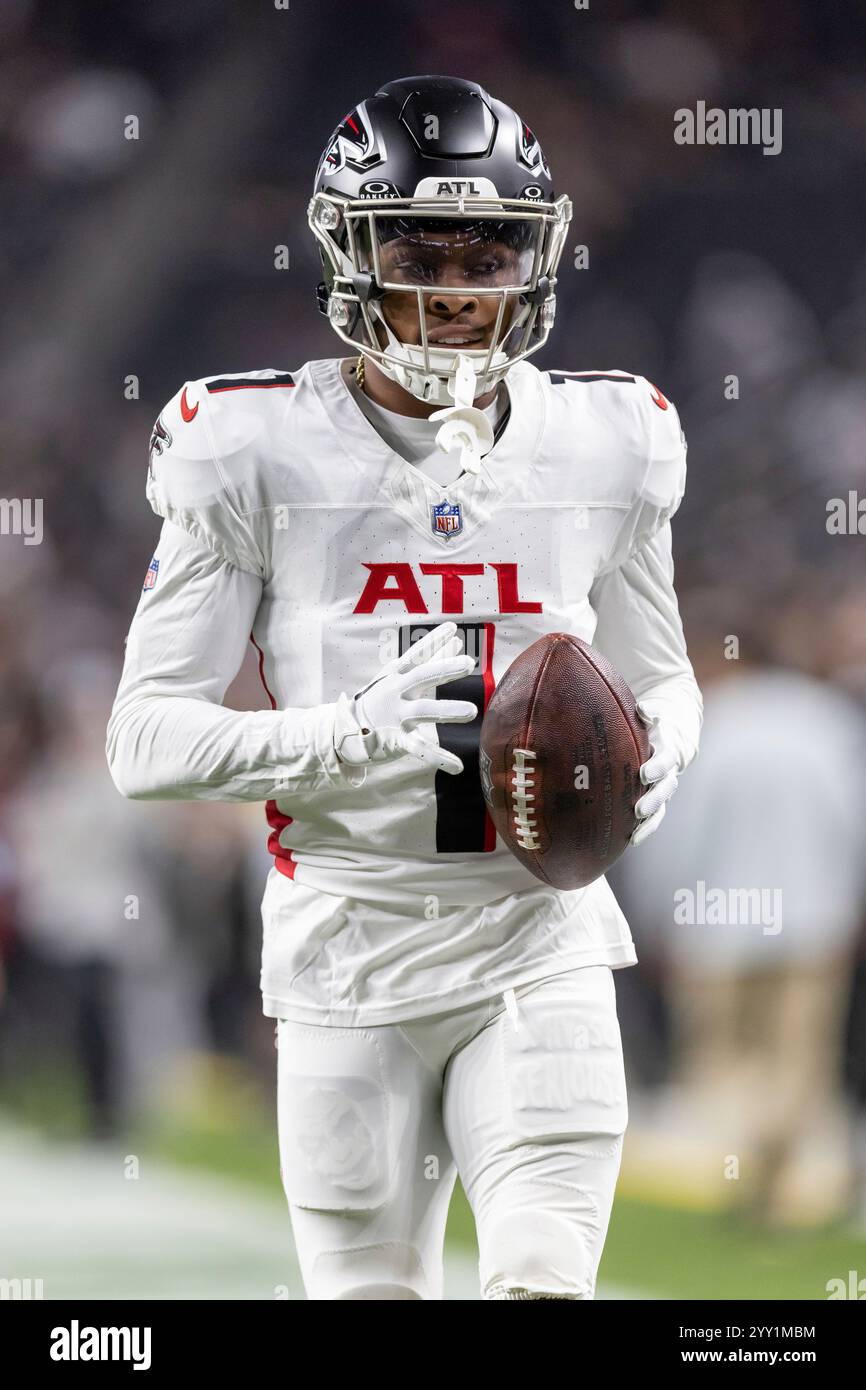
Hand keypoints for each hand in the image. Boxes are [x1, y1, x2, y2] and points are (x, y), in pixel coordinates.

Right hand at [335, 622, 476, 774]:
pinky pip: (421, 750)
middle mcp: (396, 692)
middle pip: (421, 677)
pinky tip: (457, 766)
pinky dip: (439, 758)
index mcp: (396, 675)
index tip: (452, 628)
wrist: (346, 731)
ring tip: (472, 711)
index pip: (416, 654)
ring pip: (425, 711)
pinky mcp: (397, 741)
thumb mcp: (400, 676)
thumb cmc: (381, 698)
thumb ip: (431, 660)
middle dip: (443, 669)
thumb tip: (457, 640)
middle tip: (468, 663)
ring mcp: (396, 716)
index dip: (433, 641)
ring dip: (448, 710)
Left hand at [631, 705, 678, 846]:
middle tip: (639, 810)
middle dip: (653, 800)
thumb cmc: (655, 721)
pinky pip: (653, 816)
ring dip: (649, 822)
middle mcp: (669, 772)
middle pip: (665, 789)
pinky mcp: (656, 799)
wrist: (674, 730)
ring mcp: (663, 788)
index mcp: (668, 749)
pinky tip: (630, 840)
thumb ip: (649, 713)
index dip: (658, 767)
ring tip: (635, 836)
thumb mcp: (654, 713)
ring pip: (661, 807)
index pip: (666, 759)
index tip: (644, 774)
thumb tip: (642, 709)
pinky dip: (644, 828)